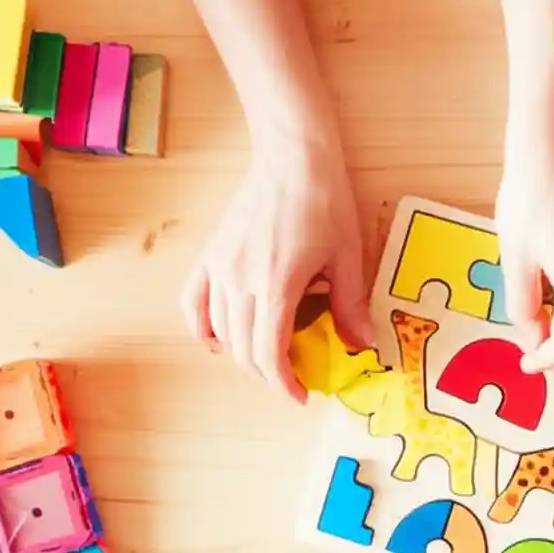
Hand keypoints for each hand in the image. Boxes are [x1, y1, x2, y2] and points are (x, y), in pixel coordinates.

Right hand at [180, 139, 372, 403]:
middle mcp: (239, 281)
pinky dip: (202, 328)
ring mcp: (219, 267)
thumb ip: (351, 306)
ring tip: (266, 360)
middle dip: (266, 375)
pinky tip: (219, 340)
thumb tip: (361, 345)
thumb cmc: (325, 200)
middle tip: (290, 380)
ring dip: (240, 355)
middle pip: (242, 350)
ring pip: (218, 332)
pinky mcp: (210, 254)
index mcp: (275, 285)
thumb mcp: (348, 256)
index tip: (300, 395)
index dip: (283, 384)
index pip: (268, 354)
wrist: (293, 157)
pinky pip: (192, 303)